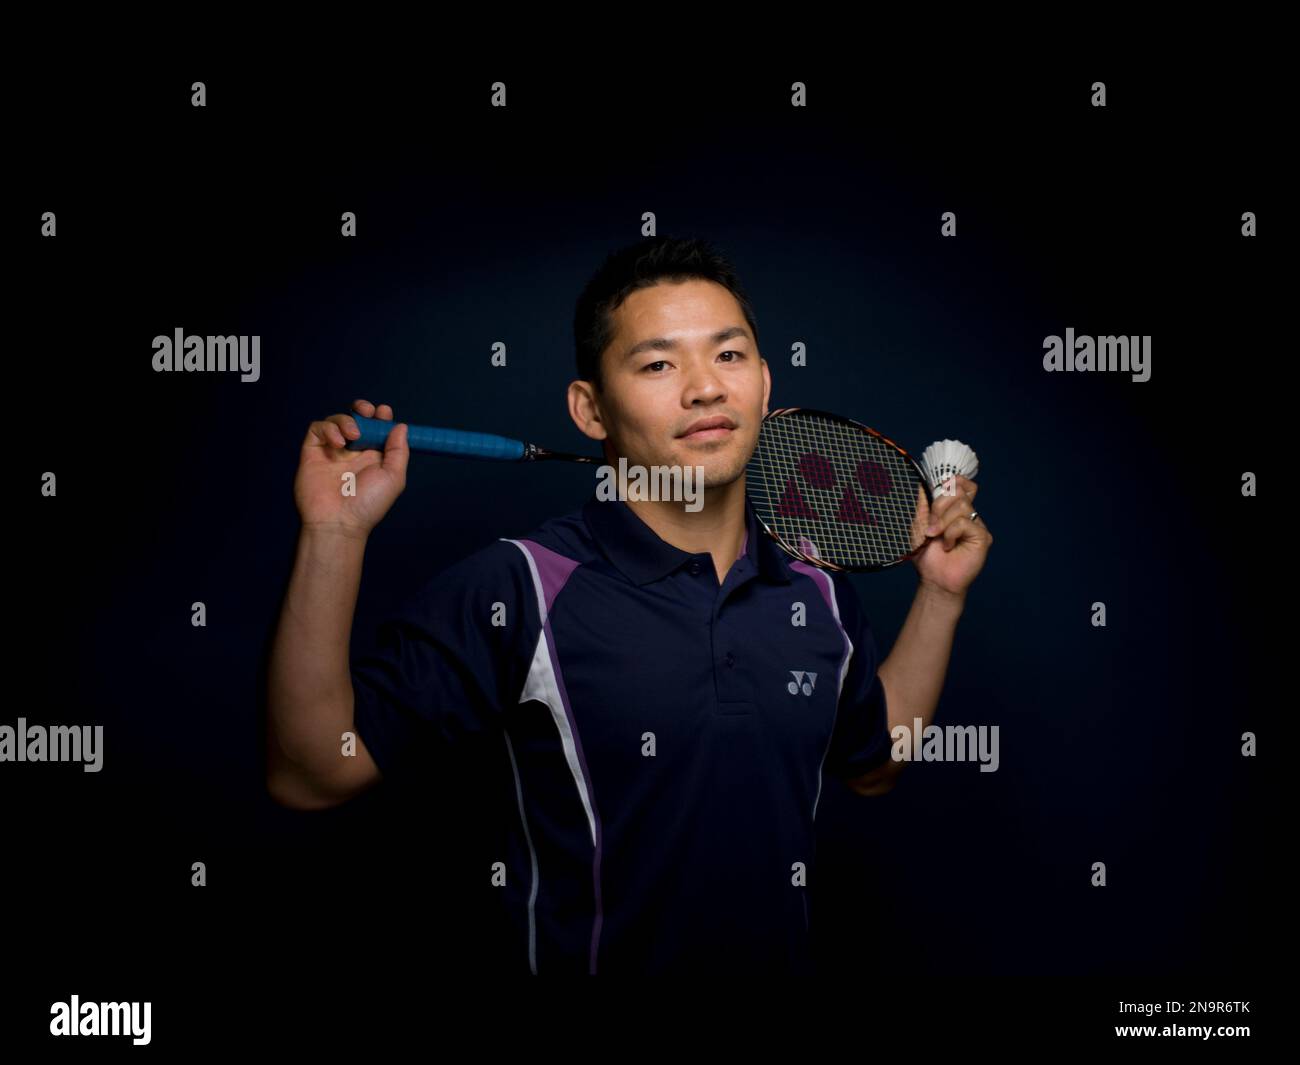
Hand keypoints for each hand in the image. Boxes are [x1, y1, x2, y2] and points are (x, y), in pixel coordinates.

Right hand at [294, 398, 408, 536]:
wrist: (338, 521)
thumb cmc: (368, 504)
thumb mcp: (393, 477)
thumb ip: (398, 451)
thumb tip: (401, 426)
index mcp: (374, 457)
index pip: (377, 429)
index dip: (381, 417)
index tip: (384, 412)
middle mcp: (353, 452)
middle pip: (357, 420)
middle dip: (362, 410)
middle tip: (366, 411)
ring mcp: (332, 451)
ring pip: (337, 421)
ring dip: (346, 420)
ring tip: (354, 435)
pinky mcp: (313, 452)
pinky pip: (317, 429)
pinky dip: (328, 429)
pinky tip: (338, 444)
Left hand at [910, 475, 991, 599]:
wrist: (934, 579)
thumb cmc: (927, 556)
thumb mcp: (919, 526)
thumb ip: (923, 506)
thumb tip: (921, 485)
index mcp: (954, 511)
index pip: (964, 486)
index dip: (955, 482)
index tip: (942, 488)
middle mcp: (968, 516)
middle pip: (959, 492)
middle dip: (939, 506)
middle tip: (931, 526)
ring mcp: (977, 525)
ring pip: (962, 506)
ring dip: (943, 521)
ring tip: (936, 537)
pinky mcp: (983, 537)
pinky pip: (965, 523)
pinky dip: (951, 533)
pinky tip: (949, 546)